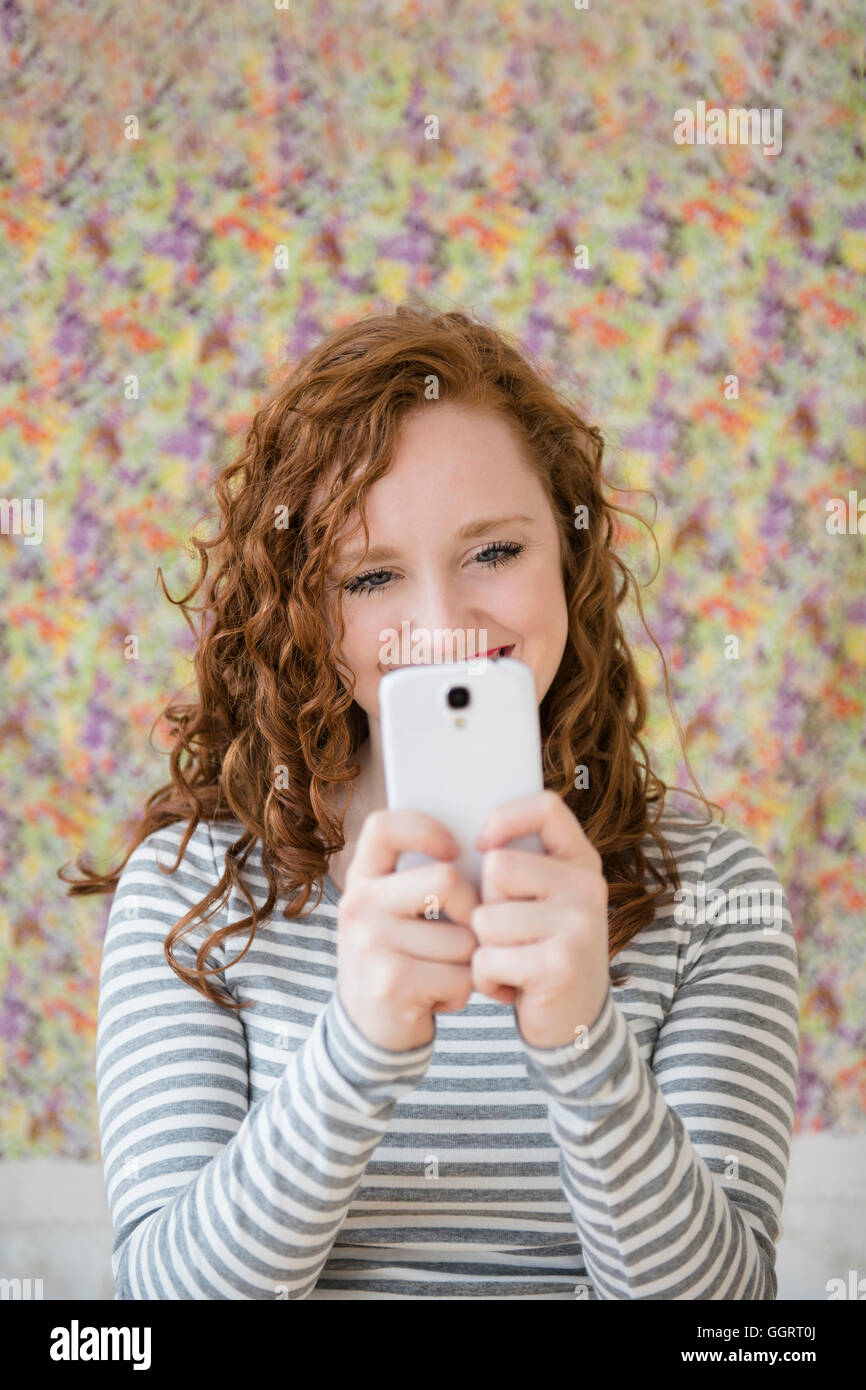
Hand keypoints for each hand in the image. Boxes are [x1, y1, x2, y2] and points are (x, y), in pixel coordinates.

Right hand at [336, 809, 479, 1051]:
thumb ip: (418, 879)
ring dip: (469, 962)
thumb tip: (484, 846)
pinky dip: (463, 991)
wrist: (368, 1031)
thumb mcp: (392, 913)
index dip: (425, 829)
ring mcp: (370, 944)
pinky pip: (461, 975)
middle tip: (463, 934)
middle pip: (447, 879)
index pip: (385, 826)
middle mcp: (359, 906)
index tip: (453, 850)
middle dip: (472, 911)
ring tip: (442, 972)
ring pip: (463, 937)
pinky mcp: (391, 982)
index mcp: (362, 880)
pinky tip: (439, 996)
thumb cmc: (398, 960)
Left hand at [469, 790, 610, 1049]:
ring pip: (486, 917)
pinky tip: (512, 987)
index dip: (507, 817)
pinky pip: (488, 958)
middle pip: (497, 867)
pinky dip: (487, 978)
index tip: (483, 844)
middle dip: (485, 905)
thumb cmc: (539, 952)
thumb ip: (518, 867)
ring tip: (511, 962)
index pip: (547, 807)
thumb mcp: (540, 902)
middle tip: (510, 936)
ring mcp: (578, 924)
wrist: (573, 1023)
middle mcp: (587, 887)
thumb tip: (461, 839)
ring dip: (484, 948)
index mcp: (580, 863)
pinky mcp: (560, 963)